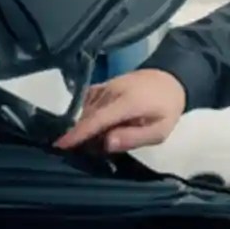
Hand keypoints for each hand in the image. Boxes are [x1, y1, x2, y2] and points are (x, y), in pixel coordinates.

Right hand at [51, 68, 185, 152]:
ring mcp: (105, 86)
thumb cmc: (166, 108)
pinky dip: (90, 116)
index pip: (97, 119)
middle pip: (89, 118)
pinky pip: (88, 103)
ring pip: (87, 112)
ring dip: (91, 127)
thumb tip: (106, 143)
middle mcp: (112, 91)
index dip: (78, 133)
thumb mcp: (159, 130)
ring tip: (110, 134)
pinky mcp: (102, 85)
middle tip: (101, 148)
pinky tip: (103, 123)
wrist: (170, 80)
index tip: (59, 145)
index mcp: (128, 102)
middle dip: (88, 136)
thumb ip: (134, 137)